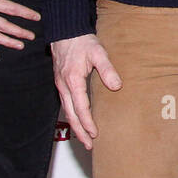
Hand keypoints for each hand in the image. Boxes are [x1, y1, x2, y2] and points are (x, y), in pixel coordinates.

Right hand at [51, 34, 120, 149]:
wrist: (65, 31)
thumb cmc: (82, 41)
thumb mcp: (98, 52)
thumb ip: (107, 69)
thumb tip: (116, 86)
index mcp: (72, 80)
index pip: (81, 107)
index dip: (87, 122)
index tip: (95, 134)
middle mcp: (64, 86)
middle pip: (71, 114)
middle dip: (80, 131)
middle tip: (89, 145)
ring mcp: (61, 85)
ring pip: (67, 111)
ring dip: (76, 126)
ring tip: (85, 138)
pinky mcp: (61, 83)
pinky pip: (66, 104)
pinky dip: (73, 115)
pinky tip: (79, 121)